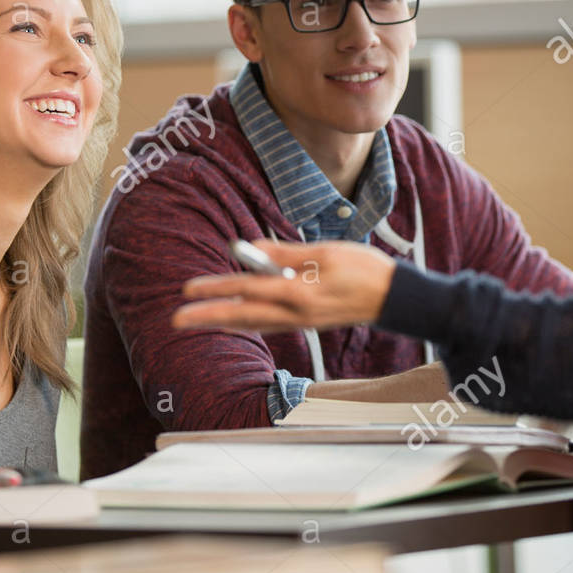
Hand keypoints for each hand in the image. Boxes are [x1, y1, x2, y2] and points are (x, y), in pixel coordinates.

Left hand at [172, 239, 395, 332]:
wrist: (395, 299)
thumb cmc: (365, 270)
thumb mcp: (326, 252)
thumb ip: (285, 252)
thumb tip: (249, 248)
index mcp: (301, 293)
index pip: (249, 290)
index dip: (217, 289)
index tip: (189, 289)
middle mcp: (297, 314)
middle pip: (244, 315)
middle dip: (209, 316)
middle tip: (178, 318)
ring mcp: (302, 322)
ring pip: (254, 323)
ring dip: (224, 321)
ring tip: (197, 320)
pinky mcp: (308, 323)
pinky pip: (268, 324)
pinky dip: (247, 322)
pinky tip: (235, 319)